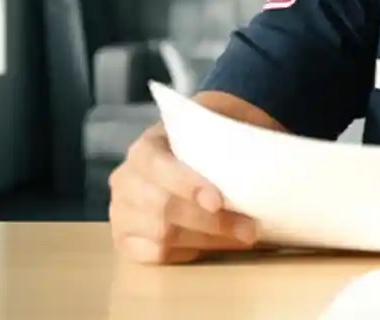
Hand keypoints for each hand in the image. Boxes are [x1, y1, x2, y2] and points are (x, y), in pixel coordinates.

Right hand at [109, 123, 259, 263]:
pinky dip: (187, 253)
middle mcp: (126, 180)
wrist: (194, 156)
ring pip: (162, 235)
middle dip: (211, 222)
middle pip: (163, 207)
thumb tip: (258, 154)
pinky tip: (212, 246)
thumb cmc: (208, 143)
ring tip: (243, 239)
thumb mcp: (217, 125)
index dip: (186, 185)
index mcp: (145, 148)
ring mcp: (122, 212)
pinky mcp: (126, 239)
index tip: (218, 202)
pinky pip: (155, 255)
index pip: (157, 165)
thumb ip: (228, 133)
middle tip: (250, 230)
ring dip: (209, 241)